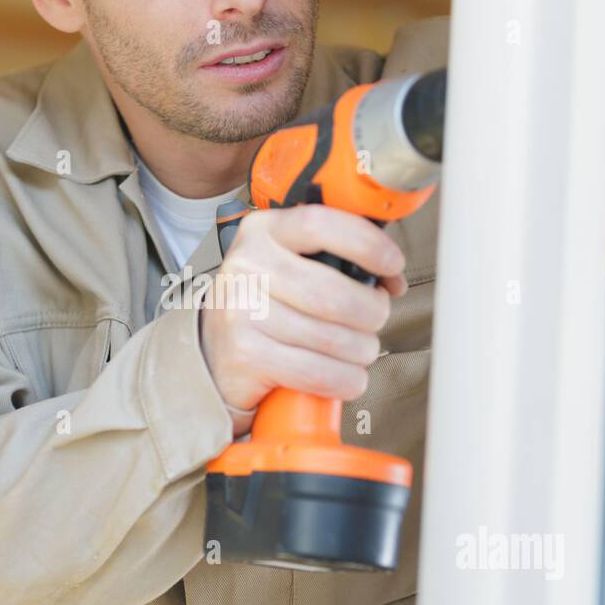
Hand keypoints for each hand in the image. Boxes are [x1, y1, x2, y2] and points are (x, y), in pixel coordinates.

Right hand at [199, 204, 406, 434]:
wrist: (213, 352)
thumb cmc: (265, 306)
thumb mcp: (289, 264)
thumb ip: (336, 258)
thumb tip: (391, 280)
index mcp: (263, 232)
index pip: (320, 225)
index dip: (367, 244)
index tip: (392, 264)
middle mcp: (247, 267)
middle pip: (335, 293)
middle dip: (372, 312)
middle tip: (374, 320)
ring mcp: (242, 312)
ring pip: (333, 338)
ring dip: (361, 352)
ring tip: (357, 351)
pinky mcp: (245, 355)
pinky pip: (317, 372)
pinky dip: (344, 380)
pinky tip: (345, 376)